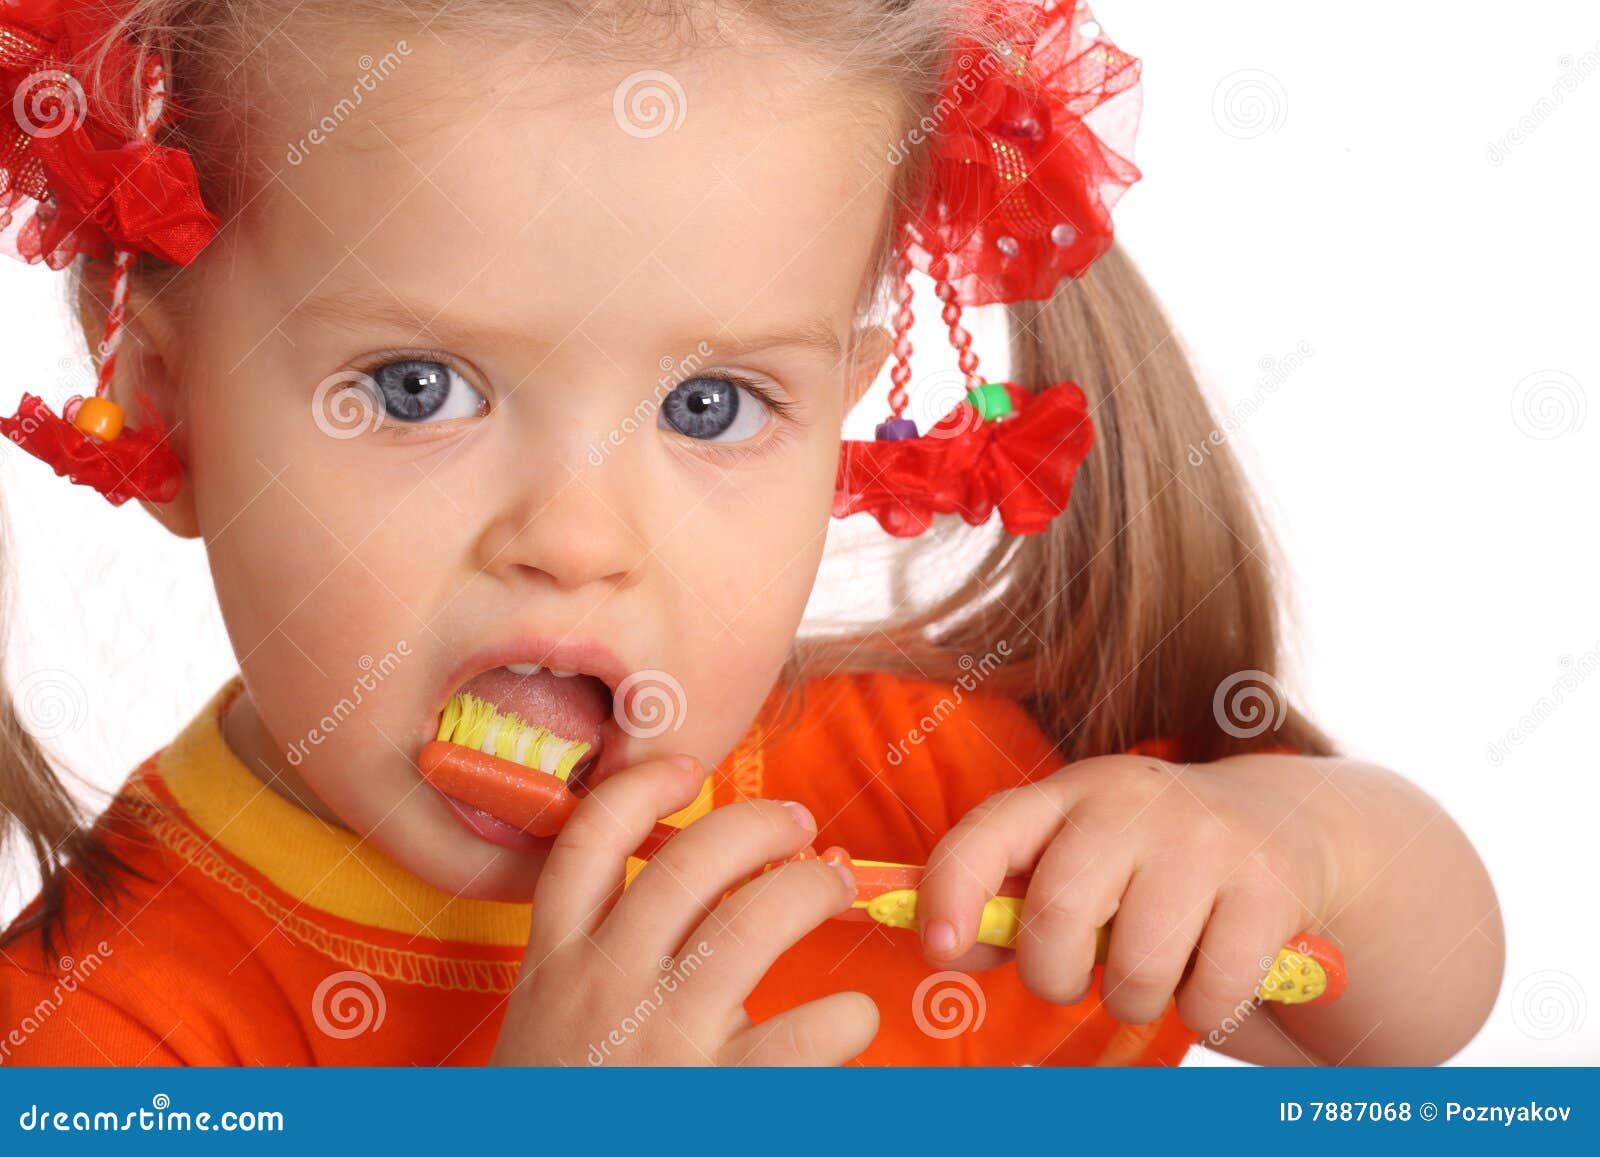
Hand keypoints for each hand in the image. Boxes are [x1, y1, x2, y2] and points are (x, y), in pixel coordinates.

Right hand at [489, 756, 878, 1064]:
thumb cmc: (560, 1115)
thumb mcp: (545, 1031)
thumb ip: (594, 964)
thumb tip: (689, 907)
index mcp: (550, 967)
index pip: (586, 842)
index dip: (641, 787)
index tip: (688, 769)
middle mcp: (601, 989)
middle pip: (688, 863)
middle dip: (755, 824)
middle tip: (798, 823)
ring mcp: (662, 1044)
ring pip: (753, 919)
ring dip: (809, 888)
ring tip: (836, 886)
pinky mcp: (721, 1102)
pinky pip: (807, 1033)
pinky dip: (846, 1018)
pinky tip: (851, 1022)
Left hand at [916, 754, 1334, 1030]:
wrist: (1282, 823)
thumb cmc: (1147, 859)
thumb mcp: (1075, 854)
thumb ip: (1009, 897)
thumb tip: (946, 947)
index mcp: (1065, 793)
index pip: (987, 833)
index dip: (950, 892)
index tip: (941, 947)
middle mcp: (1129, 801)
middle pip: (1057, 916)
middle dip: (1052, 976)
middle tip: (1074, 976)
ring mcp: (1202, 838)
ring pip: (1136, 970)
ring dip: (1132, 999)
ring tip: (1147, 970)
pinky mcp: (1267, 885)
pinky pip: (1210, 991)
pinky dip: (1201, 1007)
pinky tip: (1207, 969)